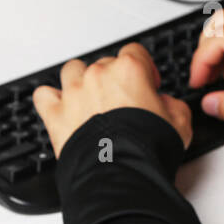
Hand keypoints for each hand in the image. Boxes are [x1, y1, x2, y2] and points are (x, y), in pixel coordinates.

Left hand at [33, 43, 192, 157]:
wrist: (121, 172)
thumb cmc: (147, 147)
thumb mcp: (180, 121)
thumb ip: (172, 104)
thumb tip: (165, 104)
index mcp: (129, 69)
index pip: (135, 51)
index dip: (144, 68)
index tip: (147, 83)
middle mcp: (98, 75)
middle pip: (105, 63)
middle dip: (115, 79)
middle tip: (124, 102)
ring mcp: (74, 93)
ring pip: (72, 70)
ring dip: (81, 80)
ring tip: (91, 99)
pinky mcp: (56, 114)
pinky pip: (43, 95)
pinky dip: (51, 99)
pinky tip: (61, 108)